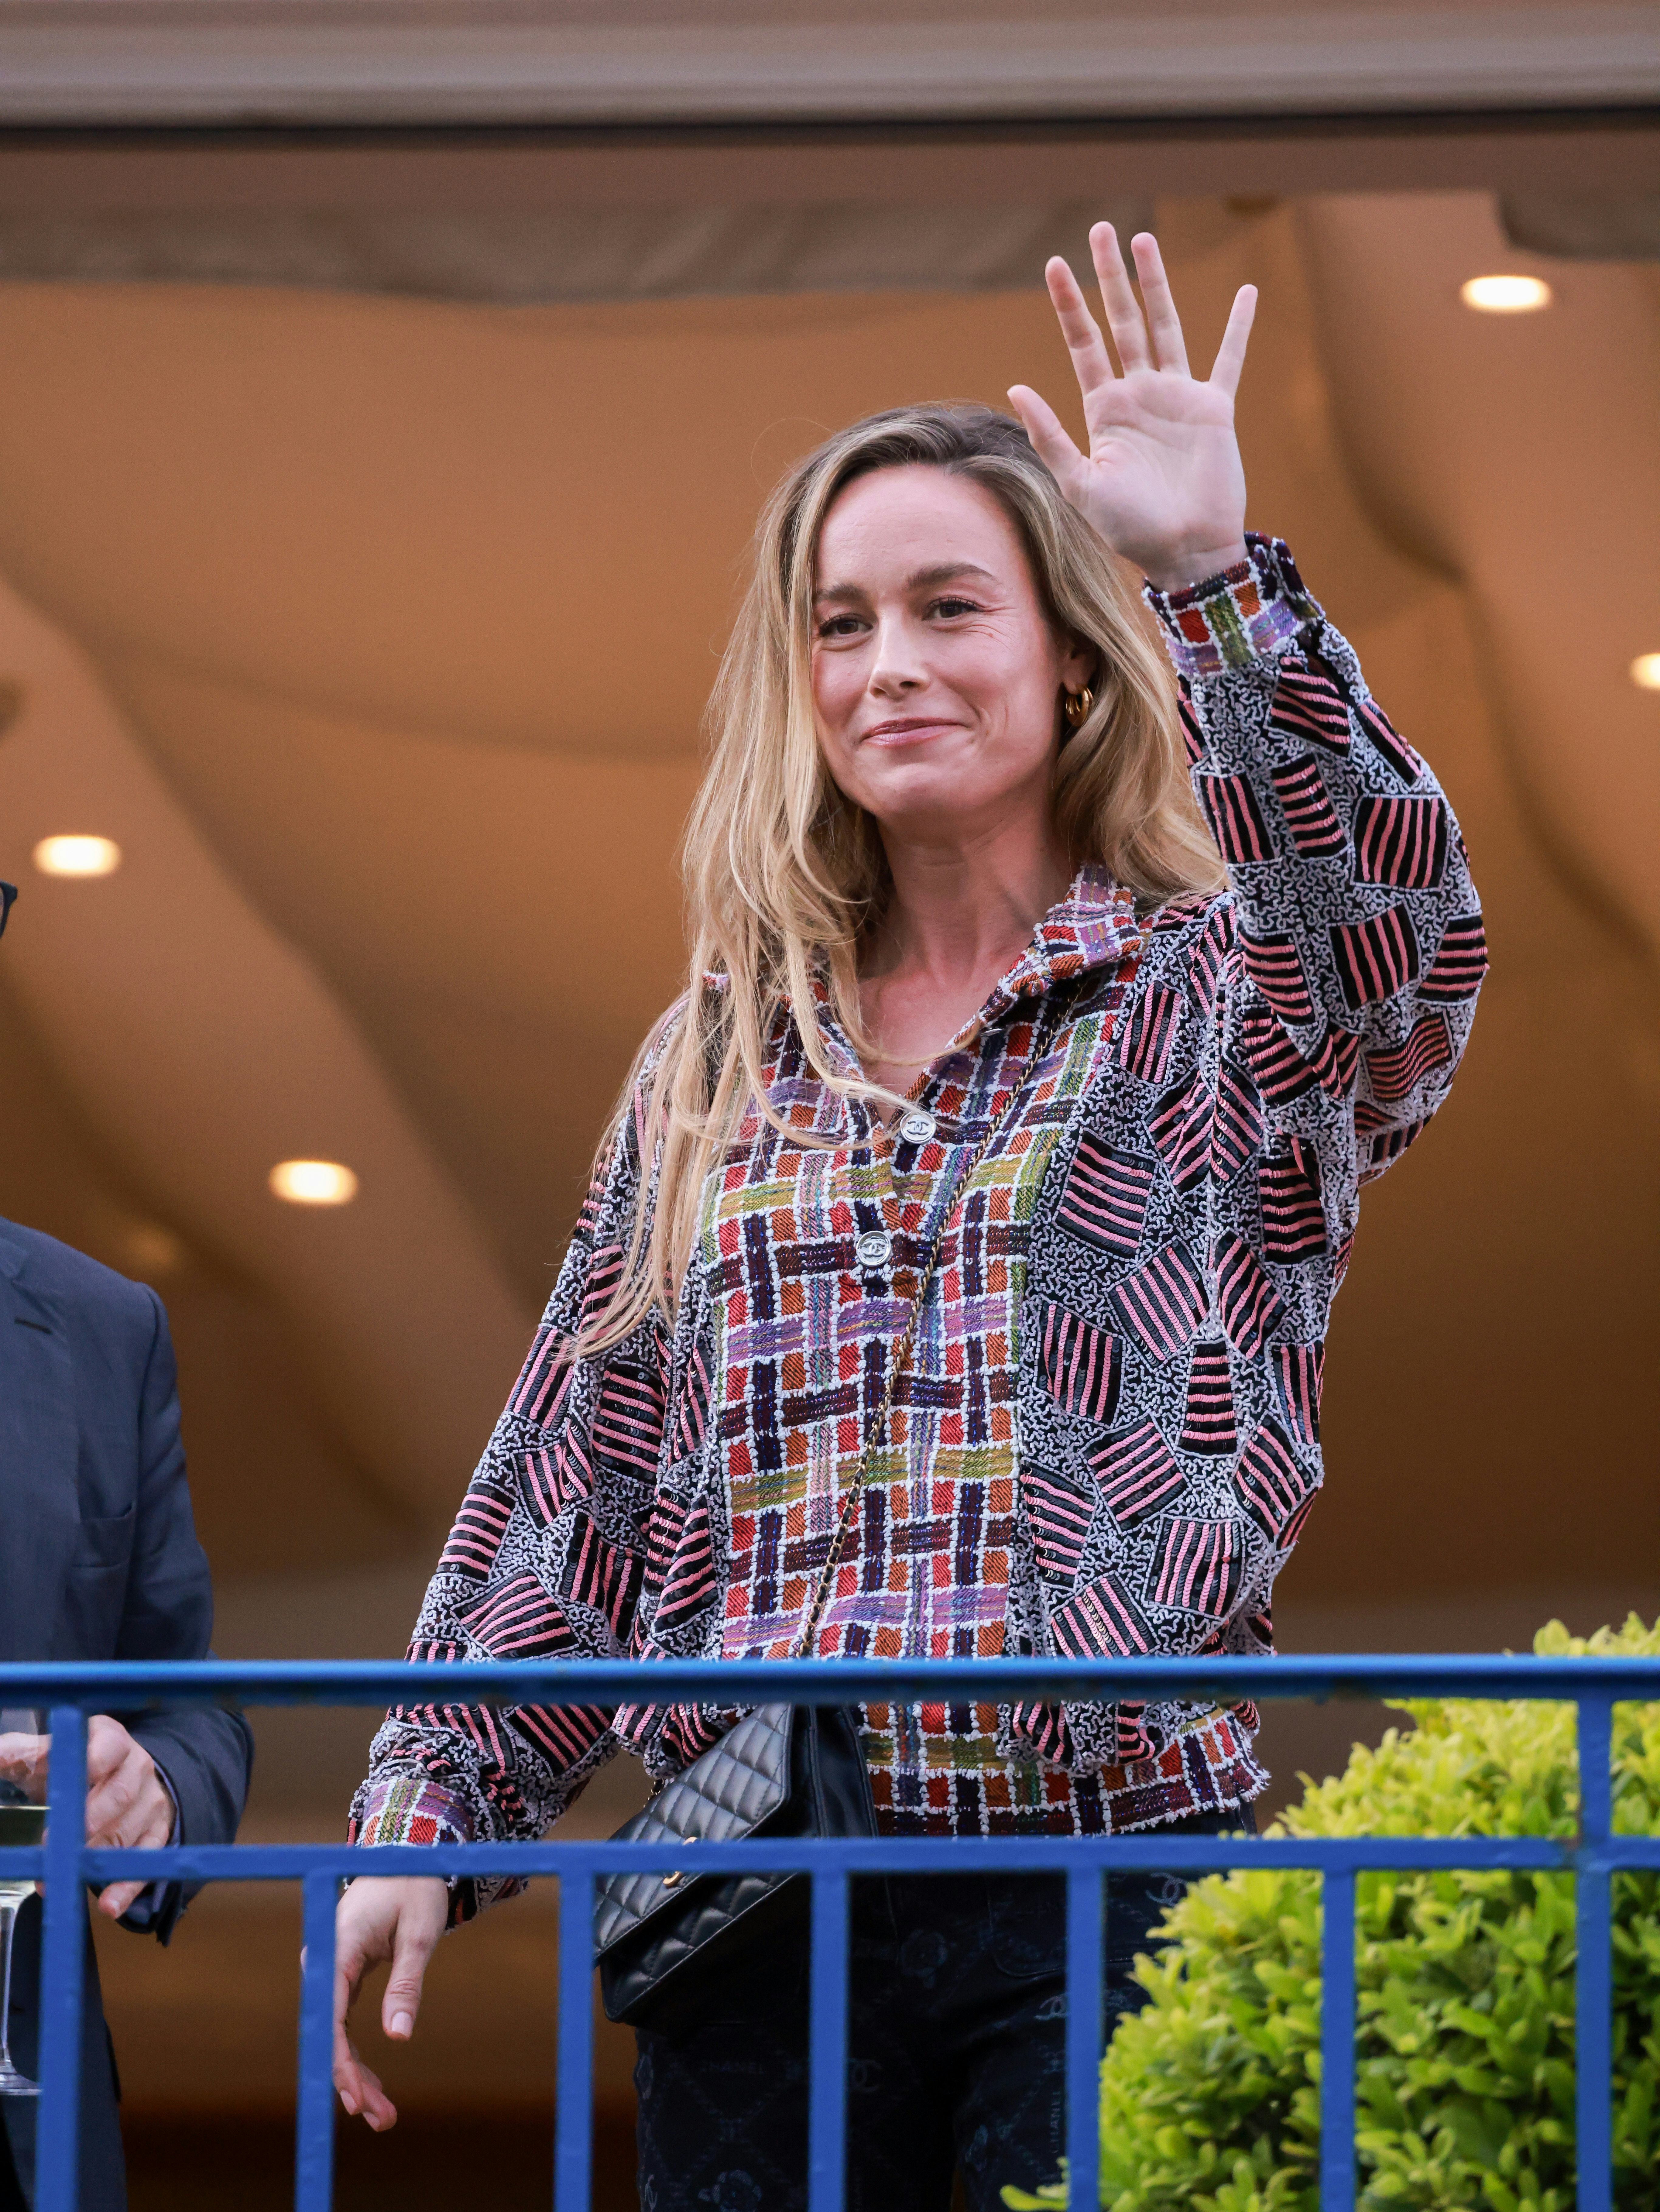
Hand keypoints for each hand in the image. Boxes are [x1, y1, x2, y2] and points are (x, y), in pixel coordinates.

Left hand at [0, 1714, 175, 1919]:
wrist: (120, 1777)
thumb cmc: (75, 1767)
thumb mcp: (49, 1754)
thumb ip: (21, 1753)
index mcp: (112, 1741)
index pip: (111, 1745)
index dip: (97, 1760)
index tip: (83, 1774)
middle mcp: (136, 1768)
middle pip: (120, 1793)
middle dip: (90, 1819)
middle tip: (57, 1842)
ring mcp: (150, 1802)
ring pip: (128, 1831)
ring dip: (95, 1858)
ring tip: (62, 1878)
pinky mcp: (157, 1832)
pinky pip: (147, 1860)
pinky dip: (127, 1885)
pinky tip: (109, 1904)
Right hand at [328, 1875, 447, 2130]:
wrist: (404, 1854)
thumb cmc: (414, 1886)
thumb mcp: (420, 1933)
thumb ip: (407, 1983)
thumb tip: (398, 2038)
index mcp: (337, 1948)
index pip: (331, 2017)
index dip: (339, 2062)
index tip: (355, 2099)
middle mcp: (325, 1962)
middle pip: (329, 2034)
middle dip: (351, 2080)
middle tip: (381, 2119)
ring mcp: (330, 1971)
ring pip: (335, 2035)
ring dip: (355, 2074)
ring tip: (383, 2115)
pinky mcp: (342, 1977)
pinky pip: (343, 2024)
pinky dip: (357, 2054)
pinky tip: (373, 2084)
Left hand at [1008, 223, 1255, 591]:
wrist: (1183, 551)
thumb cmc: (1129, 529)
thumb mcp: (1080, 484)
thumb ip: (1050, 436)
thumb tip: (1017, 387)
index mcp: (1105, 410)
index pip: (1083, 344)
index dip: (1069, 305)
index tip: (1055, 264)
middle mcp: (1139, 395)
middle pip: (1122, 321)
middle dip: (1110, 277)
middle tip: (1101, 230)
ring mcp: (1177, 398)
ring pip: (1165, 326)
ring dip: (1156, 284)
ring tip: (1143, 242)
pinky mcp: (1215, 409)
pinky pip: (1228, 359)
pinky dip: (1238, 327)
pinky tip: (1246, 293)